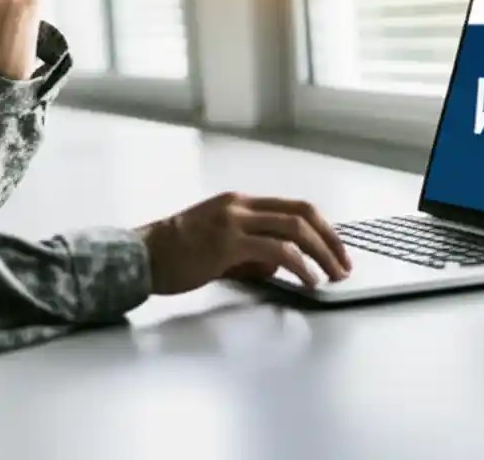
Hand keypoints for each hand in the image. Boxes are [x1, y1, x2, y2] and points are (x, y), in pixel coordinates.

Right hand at [136, 192, 352, 294]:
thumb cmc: (173, 255)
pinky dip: (300, 266)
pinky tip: (308, 280)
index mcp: (238, 202)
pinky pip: (277, 251)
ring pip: (294, 229)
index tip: (335, 250)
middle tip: (344, 264)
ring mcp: (234, 221)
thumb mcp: (218, 247)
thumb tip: (279, 267)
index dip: (321, 228)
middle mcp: (240, 205)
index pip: (293, 207)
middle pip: (302, 213)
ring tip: (332, 275)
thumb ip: (250, 253)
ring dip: (321, 253)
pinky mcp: (228, 243)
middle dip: (330, 239)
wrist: (139, 256)